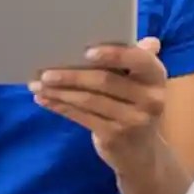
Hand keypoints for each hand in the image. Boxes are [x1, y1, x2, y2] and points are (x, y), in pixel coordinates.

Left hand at [31, 38, 168, 173]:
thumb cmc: (135, 105)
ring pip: (88, 100)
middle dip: (72, 75)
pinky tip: (44, 99)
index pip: (139, 60)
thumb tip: (148, 40)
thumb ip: (136, 59)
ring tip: (37, 84)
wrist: (142, 153)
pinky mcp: (114, 137)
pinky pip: (81, 117)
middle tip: (45, 71)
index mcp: (156, 77)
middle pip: (105, 81)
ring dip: (59, 91)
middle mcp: (150, 99)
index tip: (86, 51)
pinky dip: (60, 106)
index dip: (113, 54)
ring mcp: (132, 121)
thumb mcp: (141, 82)